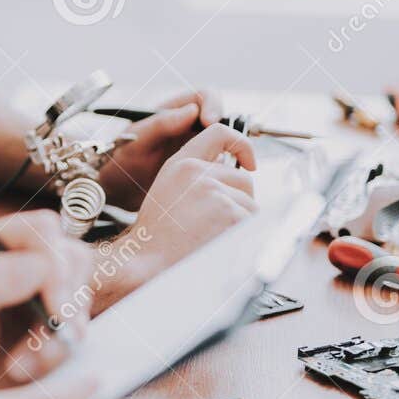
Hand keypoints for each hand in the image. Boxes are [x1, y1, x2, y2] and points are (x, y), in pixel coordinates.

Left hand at [0, 211, 93, 398]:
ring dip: (55, 340)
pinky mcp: (55, 316)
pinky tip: (25, 367)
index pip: (43, 229)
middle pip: (73, 260)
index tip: (54, 308)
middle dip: (62, 308)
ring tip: (16, 365)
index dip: (55, 265)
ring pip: (78, 299)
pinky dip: (56, 354)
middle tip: (40, 345)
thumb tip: (39, 266)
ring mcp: (43, 286)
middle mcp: (22, 257)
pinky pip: (76, 329)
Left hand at [97, 88, 226, 207]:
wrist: (116, 189)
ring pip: (224, 143)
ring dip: (230, 152)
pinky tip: (219, 179)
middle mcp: (189, 126)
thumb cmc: (120, 159)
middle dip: (229, 131)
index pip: (204, 96)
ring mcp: (195, 147)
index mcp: (174, 111)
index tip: (211, 121)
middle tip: (229, 147)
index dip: (213, 105)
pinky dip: (224, 170)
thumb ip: (162, 124)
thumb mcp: (137, 140)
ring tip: (227, 166)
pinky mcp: (199, 167)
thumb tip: (191, 111)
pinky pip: (219, 165)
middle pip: (221, 119)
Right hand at [118, 124, 257, 285]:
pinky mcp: (231, 214)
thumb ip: (197, 179)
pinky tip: (218, 246)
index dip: (242, 145)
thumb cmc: (155, 238)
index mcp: (182, 165)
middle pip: (244, 180)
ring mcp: (216, 192)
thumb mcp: (169, 194)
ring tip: (211, 238)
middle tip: (217, 225)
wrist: (146, 264)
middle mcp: (199, 174)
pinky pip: (253, 225)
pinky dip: (243, 239)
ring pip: (251, 206)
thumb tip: (233, 176)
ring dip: (240, 224)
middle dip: (240, 201)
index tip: (249, 162)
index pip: (219, 133)